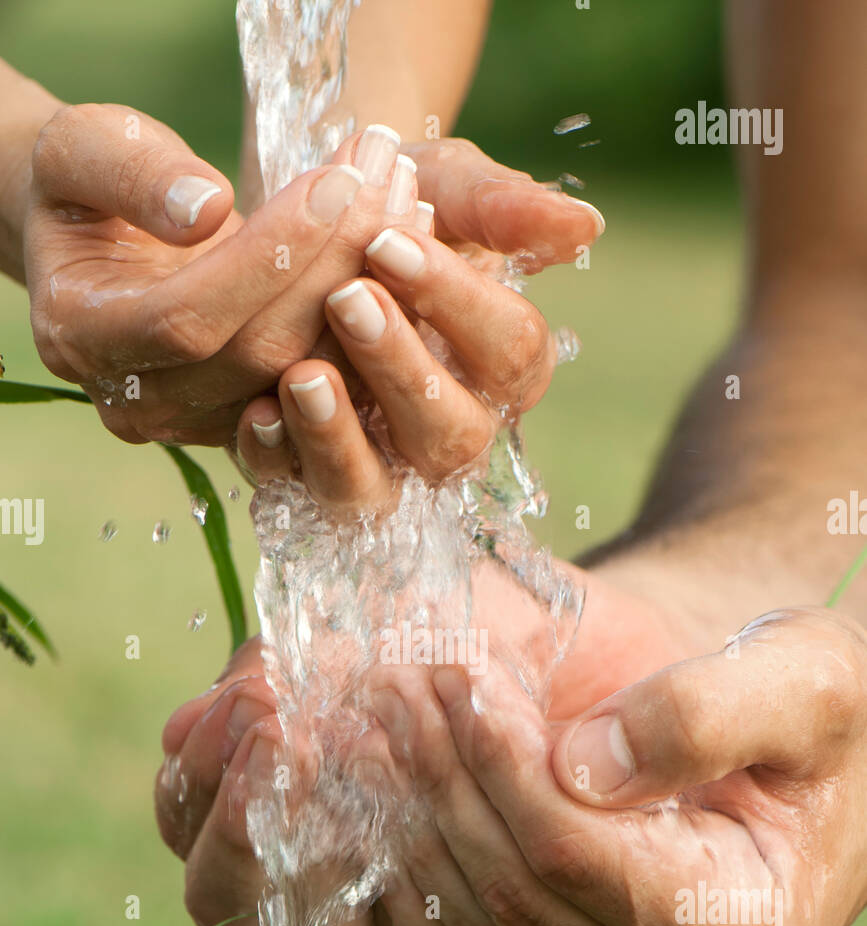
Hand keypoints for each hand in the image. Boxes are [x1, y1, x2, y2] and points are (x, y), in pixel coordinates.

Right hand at [25, 109, 603, 452]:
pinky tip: (404, 249)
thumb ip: (131, 173)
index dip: (269, 257)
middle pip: (260, 353)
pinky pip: (325, 379)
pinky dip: (373, 318)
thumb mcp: (80, 149)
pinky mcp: (250, 421)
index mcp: (83, 337)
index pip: (189, 318)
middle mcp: (140, 400)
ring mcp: (199, 423)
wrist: (94, 240)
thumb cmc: (84, 185)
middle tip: (389, 179)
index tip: (336, 184)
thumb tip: (204, 208)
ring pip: (305, 372)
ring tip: (405, 200)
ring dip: (368, 289)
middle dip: (334, 263)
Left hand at [230, 136, 606, 493]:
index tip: (391, 241)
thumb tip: (584, 225)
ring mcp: (379, 463)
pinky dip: (275, 459)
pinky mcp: (308, 476)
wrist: (306, 228)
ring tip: (301, 374)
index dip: (458, 301)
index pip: (511, 351)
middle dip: (402, 366)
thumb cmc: (392, 207)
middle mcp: (449, 427)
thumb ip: (502, 207)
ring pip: (377, 488)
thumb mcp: (443, 188)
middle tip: (347, 297)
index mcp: (502, 364)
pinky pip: (296, 494)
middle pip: (453, 433)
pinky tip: (254, 414)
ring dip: (340, 436)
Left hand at [369, 607, 866, 925]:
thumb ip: (705, 716)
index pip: (572, 852)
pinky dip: (424, 853)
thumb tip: (580, 763)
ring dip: (418, 810)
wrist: (822, 763)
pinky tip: (396, 780)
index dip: (499, 761)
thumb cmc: (825, 719)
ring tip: (380, 717)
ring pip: (479, 917)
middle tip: (395, 681)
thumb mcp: (805, 684)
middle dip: (444, 775)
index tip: (455, 671)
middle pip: (514, 890)